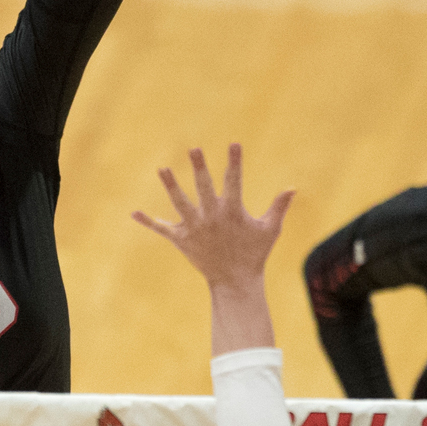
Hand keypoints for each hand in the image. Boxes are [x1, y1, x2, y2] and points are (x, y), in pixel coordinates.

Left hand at [133, 144, 293, 293]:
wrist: (234, 282)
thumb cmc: (255, 254)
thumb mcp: (270, 230)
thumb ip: (279, 207)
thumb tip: (293, 187)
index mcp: (232, 212)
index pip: (234, 181)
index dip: (234, 162)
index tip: (234, 143)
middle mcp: (211, 217)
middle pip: (203, 187)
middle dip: (199, 167)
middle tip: (194, 149)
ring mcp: (194, 228)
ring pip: (179, 203)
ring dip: (170, 186)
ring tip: (162, 169)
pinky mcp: (181, 240)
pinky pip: (162, 229)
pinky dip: (148, 222)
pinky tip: (133, 213)